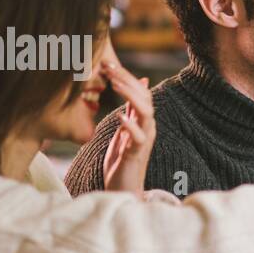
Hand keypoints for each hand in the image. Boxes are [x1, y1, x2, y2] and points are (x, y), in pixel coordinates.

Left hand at [101, 57, 154, 196]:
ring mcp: (144, 140)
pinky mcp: (136, 155)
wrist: (124, 190)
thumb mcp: (124, 130)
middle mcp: (147, 127)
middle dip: (126, 79)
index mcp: (143, 121)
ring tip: (114, 84)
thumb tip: (141, 84)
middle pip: (144, 96)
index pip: (140, 91)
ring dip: (130, 96)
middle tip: (107, 66)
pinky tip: (120, 116)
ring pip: (146, 112)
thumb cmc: (122, 161)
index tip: (106, 62)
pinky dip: (131, 126)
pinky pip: (139, 137)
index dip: (125, 75)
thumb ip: (132, 109)